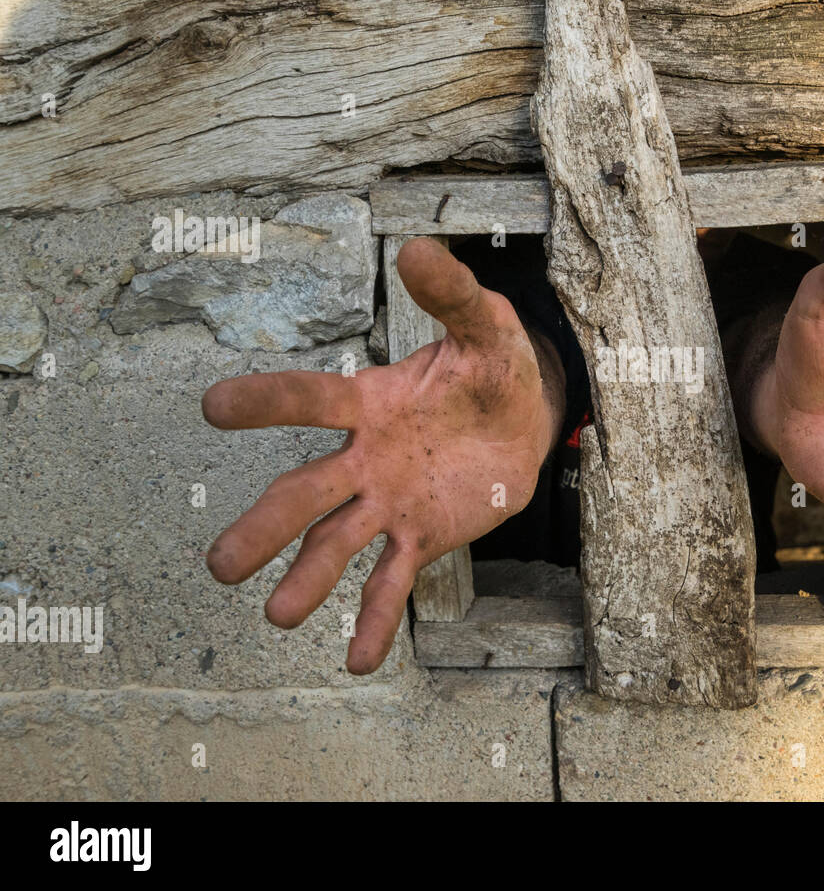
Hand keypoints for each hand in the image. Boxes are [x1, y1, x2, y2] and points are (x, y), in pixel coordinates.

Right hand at [201, 239, 561, 672]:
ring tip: (276, 618)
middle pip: (305, 493)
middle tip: (220, 566)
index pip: (312, 401)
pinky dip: (374, 621)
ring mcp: (388, 503)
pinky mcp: (420, 538)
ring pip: (335, 544)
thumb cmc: (493, 366)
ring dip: (305, 580)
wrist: (524, 419)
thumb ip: (451, 292)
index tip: (213, 407)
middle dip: (264, 527)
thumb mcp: (484, 325)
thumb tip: (418, 246)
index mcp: (371, 403)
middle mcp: (366, 458)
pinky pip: (391, 583)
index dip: (267, 402)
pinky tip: (358, 661)